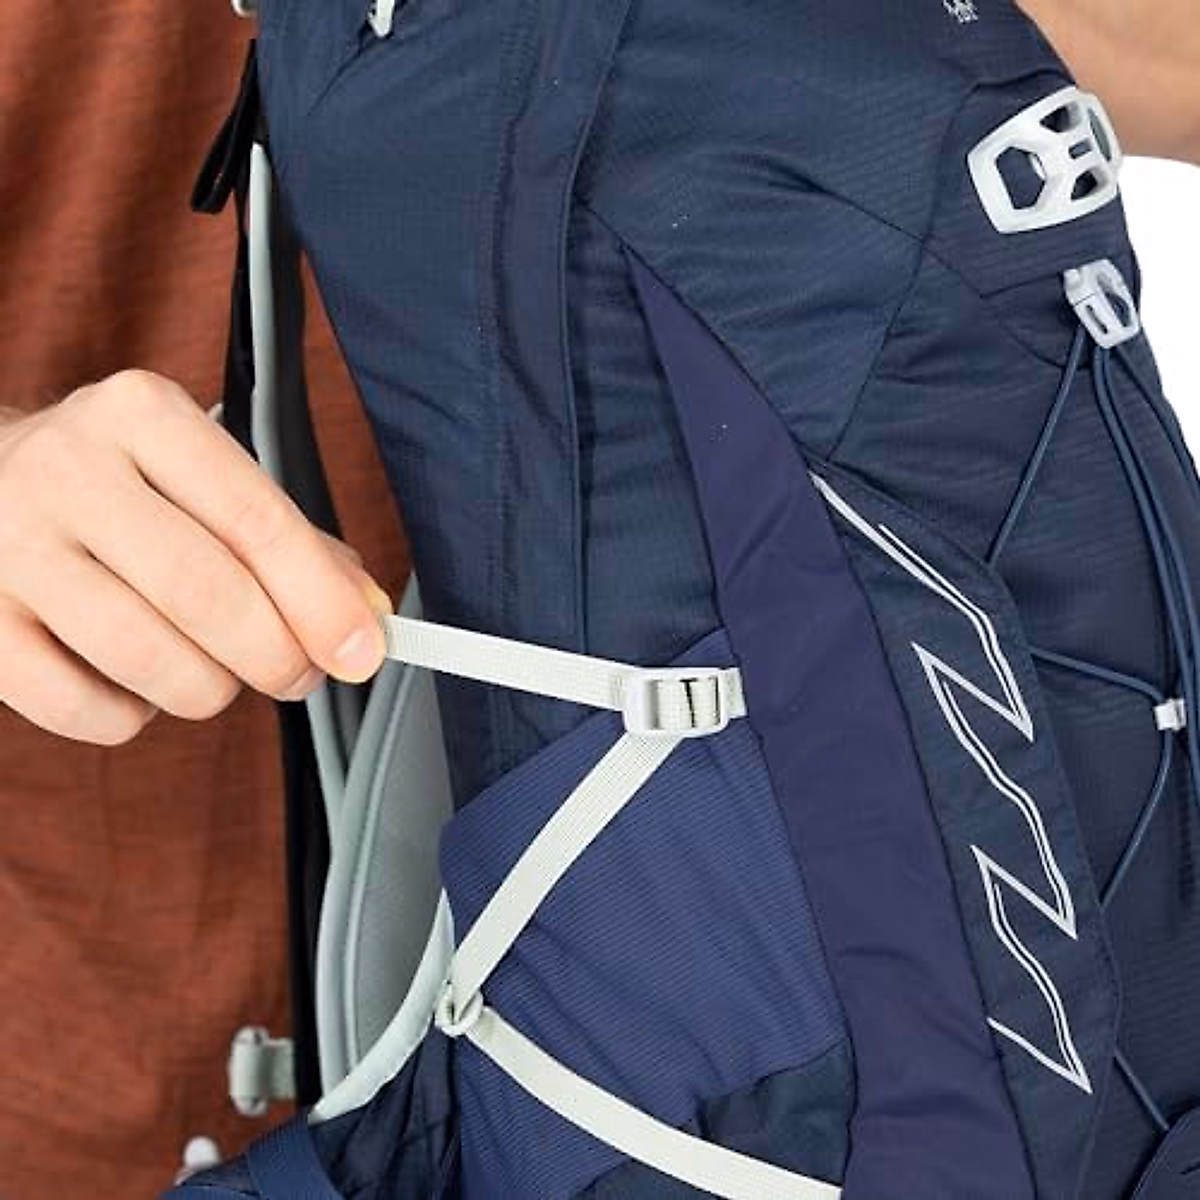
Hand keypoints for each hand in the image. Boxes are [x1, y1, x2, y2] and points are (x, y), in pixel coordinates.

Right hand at [0, 370, 392, 744]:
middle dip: (275, 655)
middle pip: (205, 593)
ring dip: (208, 690)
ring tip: (216, 675)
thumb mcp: (205, 478)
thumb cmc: (122, 486)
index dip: (322, 601)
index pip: (257, 521)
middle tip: (299, 674)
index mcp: (143, 416)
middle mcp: (67, 468)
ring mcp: (6, 544)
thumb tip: (364, 619)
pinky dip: (131, 716)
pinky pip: (78, 706)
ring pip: (144, 657)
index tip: (363, 652)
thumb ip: (293, 544)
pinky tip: (139, 686)